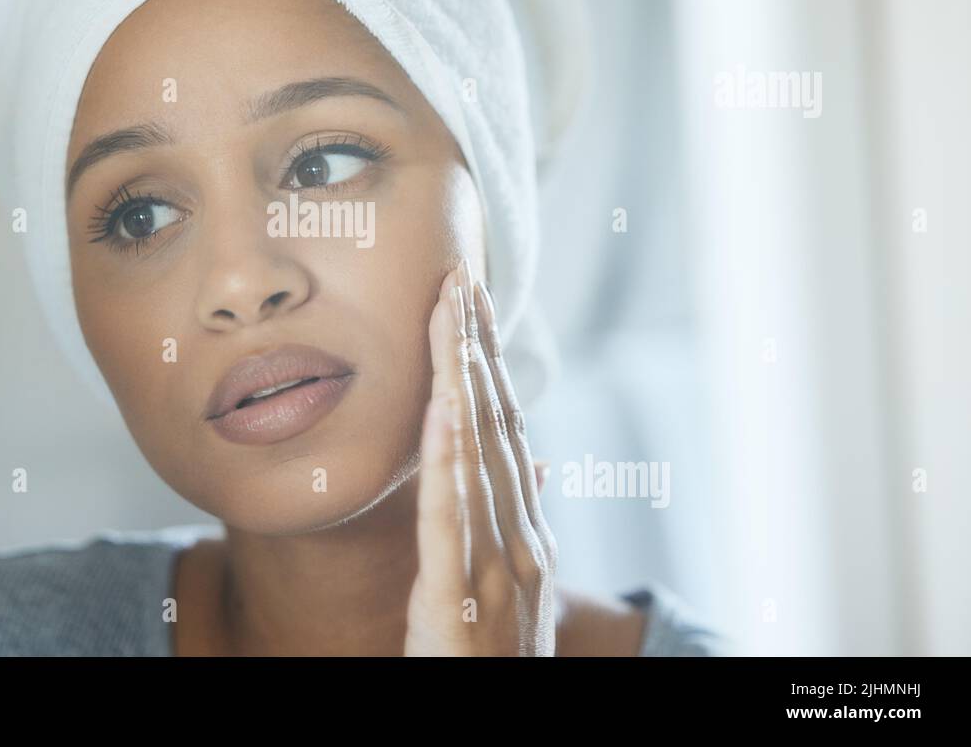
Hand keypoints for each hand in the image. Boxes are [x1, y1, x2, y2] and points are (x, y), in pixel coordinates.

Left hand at [405, 258, 558, 655]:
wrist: (500, 720)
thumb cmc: (495, 655)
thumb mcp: (514, 582)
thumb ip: (519, 518)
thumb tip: (539, 458)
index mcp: (528, 530)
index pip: (506, 426)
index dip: (488, 361)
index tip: (470, 302)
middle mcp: (522, 537)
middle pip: (496, 422)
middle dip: (476, 346)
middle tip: (459, 275)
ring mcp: (498, 565)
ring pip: (477, 452)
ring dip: (461, 376)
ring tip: (447, 311)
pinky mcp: (458, 596)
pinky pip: (450, 514)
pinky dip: (447, 455)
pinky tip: (439, 405)